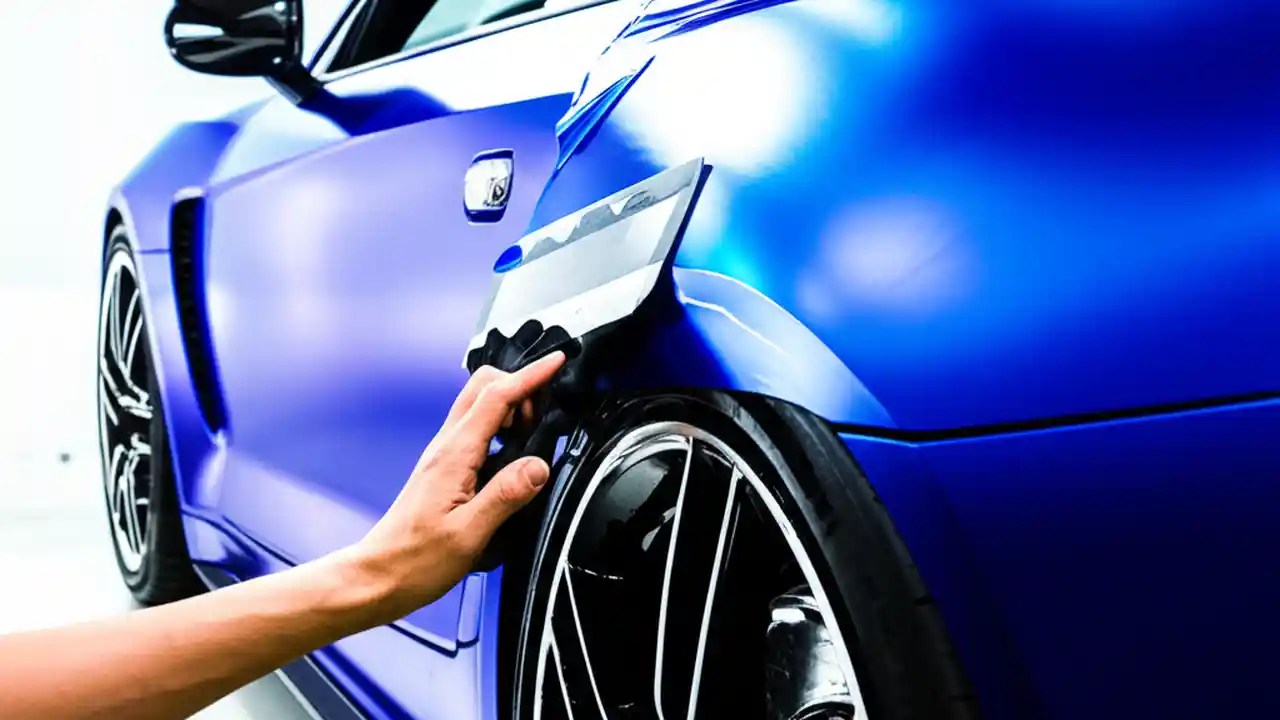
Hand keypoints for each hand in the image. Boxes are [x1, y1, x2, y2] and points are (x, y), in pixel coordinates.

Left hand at [349, 351, 565, 624]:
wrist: (380, 575)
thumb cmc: (416, 560)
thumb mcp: (469, 534)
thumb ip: (507, 496)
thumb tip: (540, 466)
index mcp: (454, 455)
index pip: (497, 397)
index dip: (531, 375)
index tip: (556, 363)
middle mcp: (447, 447)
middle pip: (483, 387)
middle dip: (521, 386)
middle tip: (547, 412)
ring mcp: (445, 455)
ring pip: (479, 406)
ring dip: (511, 407)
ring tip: (535, 434)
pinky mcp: (446, 468)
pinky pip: (477, 430)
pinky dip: (501, 427)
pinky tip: (513, 455)